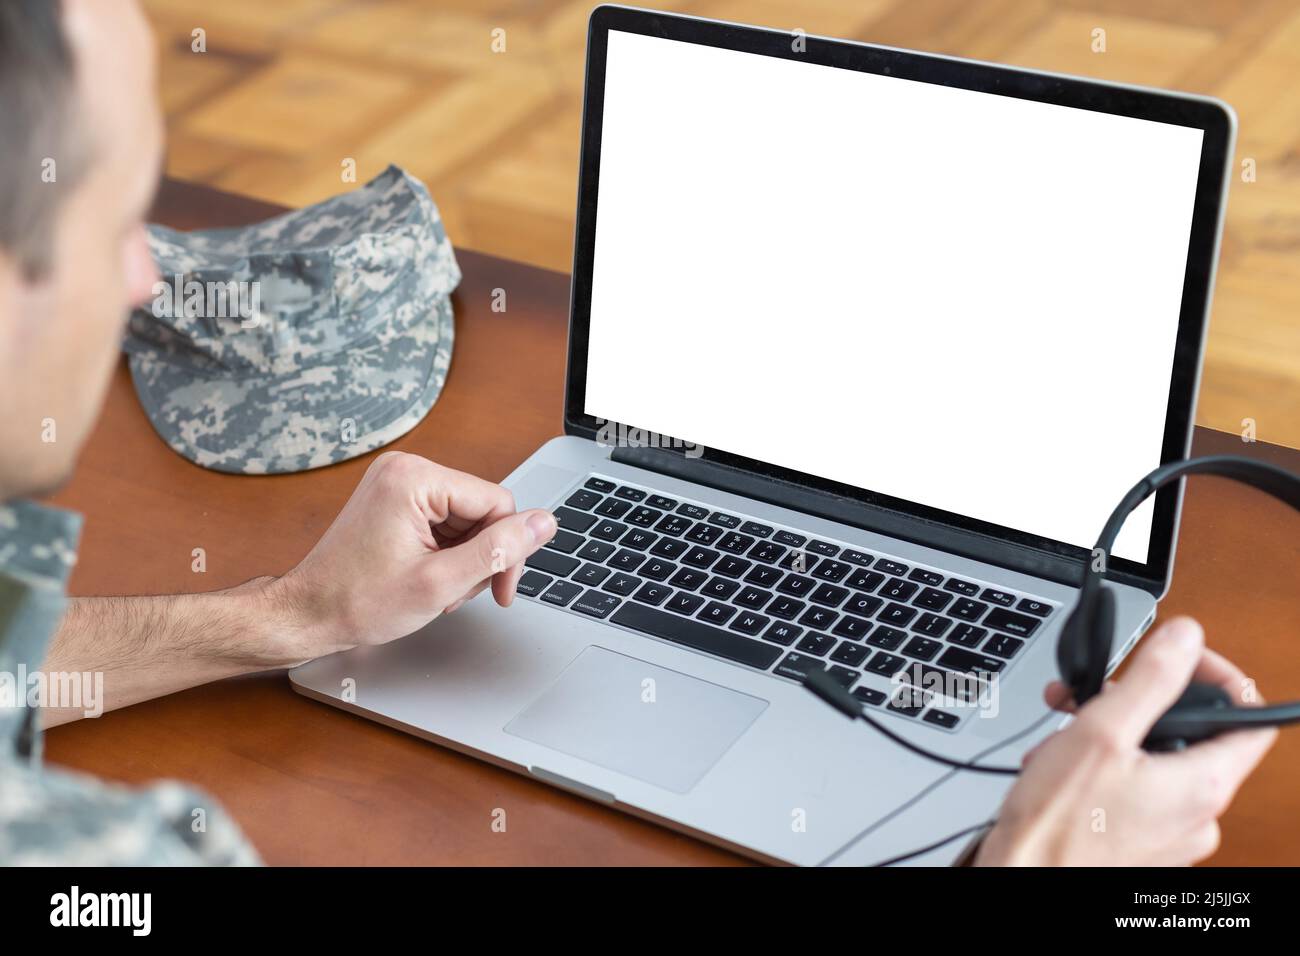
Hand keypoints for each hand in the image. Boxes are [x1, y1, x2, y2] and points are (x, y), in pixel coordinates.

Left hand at [269, 451, 556, 661]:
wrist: (307, 614)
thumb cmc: (357, 602)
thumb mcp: (441, 582)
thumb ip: (498, 550)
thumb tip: (543, 523)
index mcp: (414, 478)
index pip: (497, 503)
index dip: (506, 550)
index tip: (498, 590)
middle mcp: (406, 468)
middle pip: (483, 509)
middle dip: (480, 556)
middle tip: (458, 593)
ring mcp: (398, 482)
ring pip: (467, 519)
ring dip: (464, 558)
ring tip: (437, 588)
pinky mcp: (396, 498)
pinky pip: (445, 521)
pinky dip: (446, 553)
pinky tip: (429, 576)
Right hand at [976, 616, 1276, 865]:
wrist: (1024, 880)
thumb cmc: (1057, 826)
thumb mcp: (1100, 733)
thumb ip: (1150, 680)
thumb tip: (1185, 638)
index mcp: (1203, 786)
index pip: (1252, 717)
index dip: (1221, 676)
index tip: (1180, 658)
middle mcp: (1198, 815)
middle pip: (1191, 736)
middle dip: (1137, 704)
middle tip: (1097, 695)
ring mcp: (1171, 834)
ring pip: (1155, 761)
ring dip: (1109, 736)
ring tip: (1063, 735)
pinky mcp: (1142, 844)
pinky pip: (1136, 791)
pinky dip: (1102, 769)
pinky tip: (1062, 765)